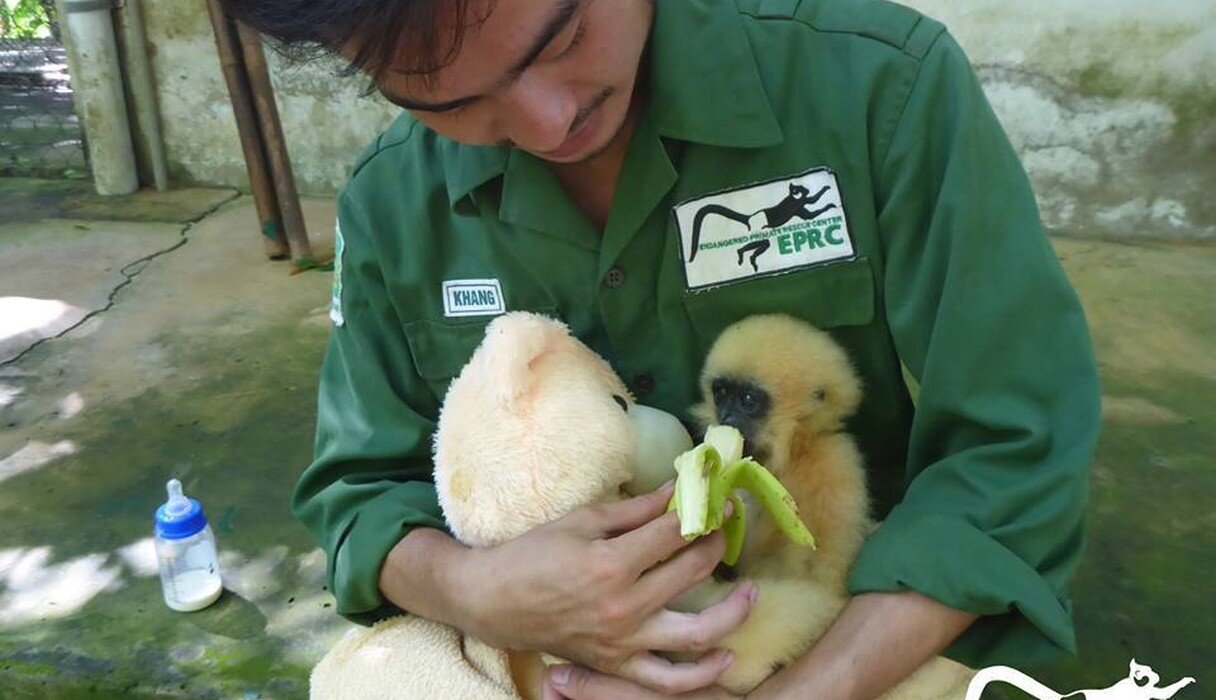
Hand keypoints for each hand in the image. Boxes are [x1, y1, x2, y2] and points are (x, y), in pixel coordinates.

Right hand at [456, 483, 757, 693]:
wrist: (494, 602)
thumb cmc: (534, 554)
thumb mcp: (582, 521)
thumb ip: (635, 509)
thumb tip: (679, 490)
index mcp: (611, 564)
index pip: (674, 534)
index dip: (703, 512)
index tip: (720, 498)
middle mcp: (623, 606)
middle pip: (691, 572)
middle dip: (716, 543)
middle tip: (726, 528)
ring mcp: (623, 642)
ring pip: (696, 633)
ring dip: (732, 612)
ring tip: (751, 592)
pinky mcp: (617, 666)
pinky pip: (668, 680)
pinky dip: (701, 674)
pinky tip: (725, 655)